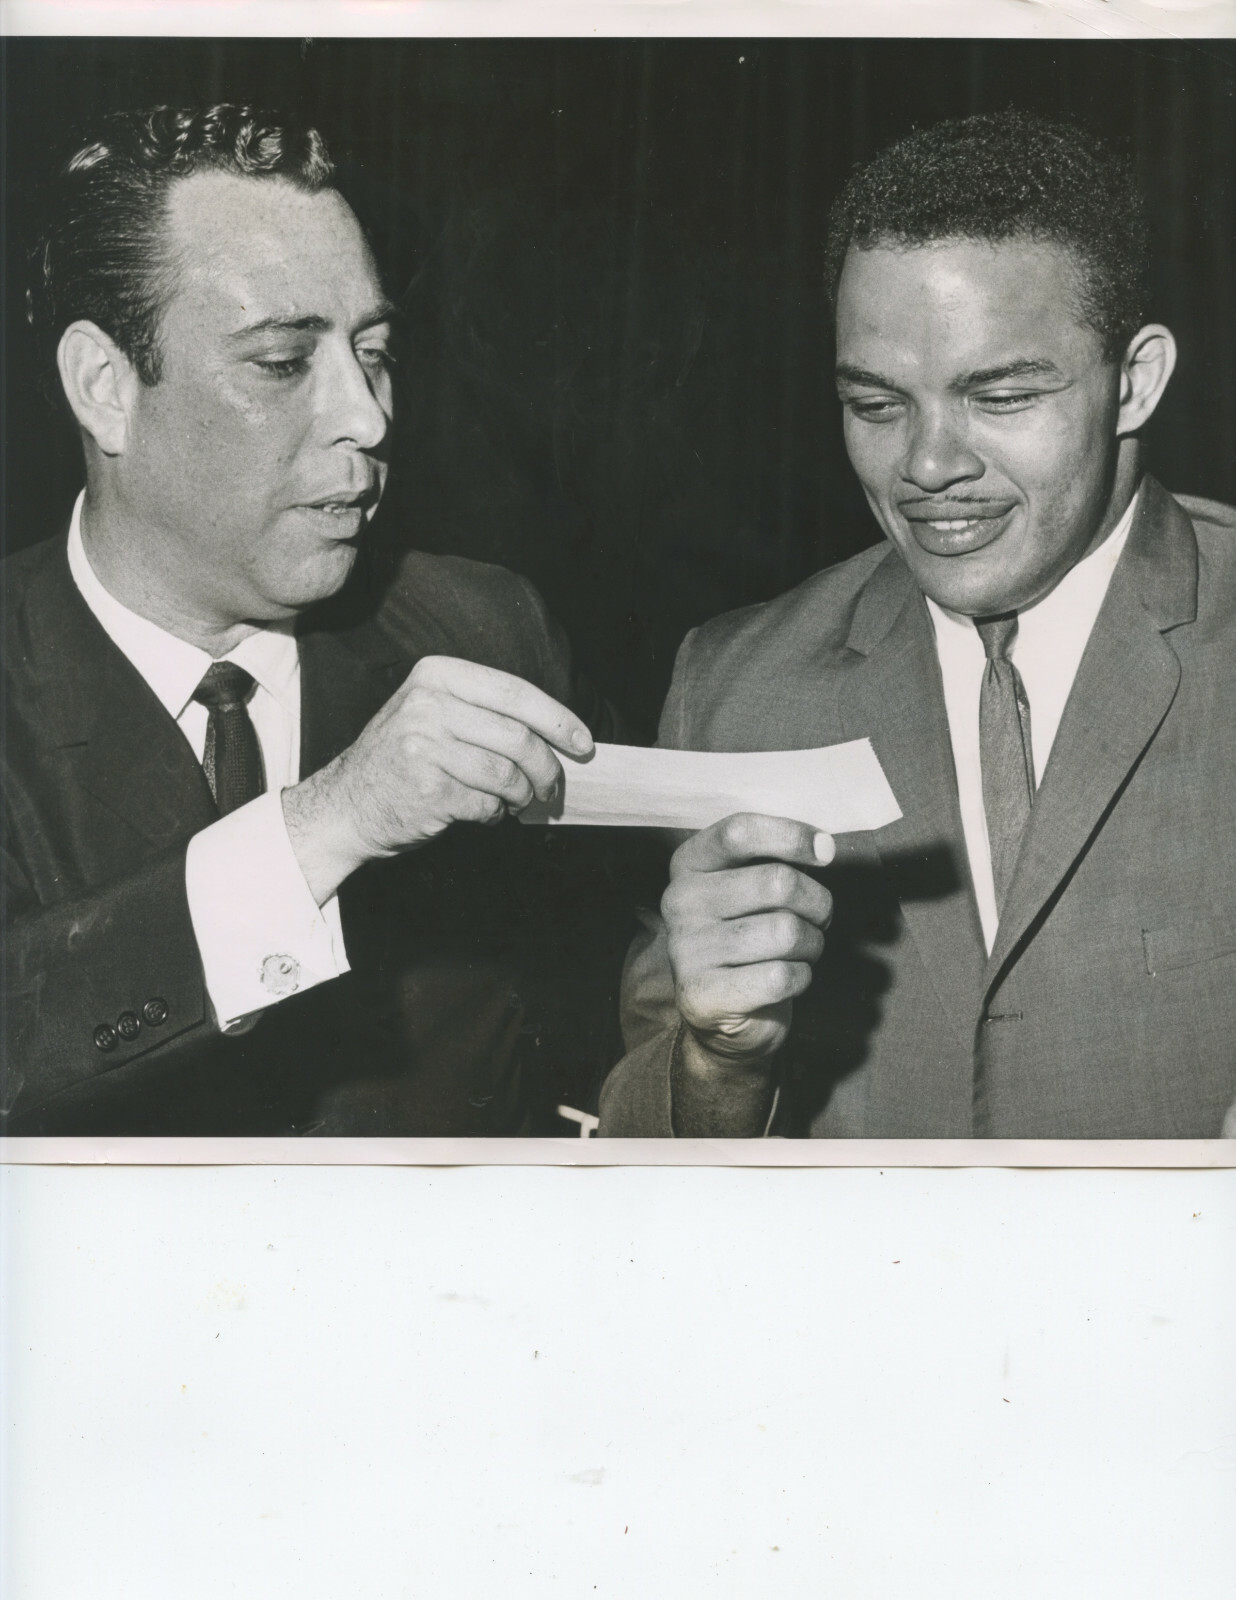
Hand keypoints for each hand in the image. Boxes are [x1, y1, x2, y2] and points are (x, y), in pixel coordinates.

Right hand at [283, 655, 591, 903]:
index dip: (558, 719)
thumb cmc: (401, 759)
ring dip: (521, 795)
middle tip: (552, 787)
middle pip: (517, 736)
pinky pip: (487, 804)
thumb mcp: (431, 713)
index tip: (583, 743)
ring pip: (506, 773)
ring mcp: (425, 747)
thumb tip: (557, 732)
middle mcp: (428, 706)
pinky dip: (495, 814)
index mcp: (436, 676)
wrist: (346, 804)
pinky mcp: (428, 790)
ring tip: (517, 801)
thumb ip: (483, 711)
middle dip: (546, 767)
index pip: (515, 692)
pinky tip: (485, 813)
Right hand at [664, 812, 834, 1067]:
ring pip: (786, 932)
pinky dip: (801, 978)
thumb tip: (824, 847)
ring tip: (800, 952)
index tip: (825, 851)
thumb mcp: (751, 885)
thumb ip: (776, 857)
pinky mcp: (703, 993)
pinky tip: (787, 980)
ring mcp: (686, 949)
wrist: (723, 1011)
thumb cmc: (750, 933)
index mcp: (689, 863)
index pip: (739, 832)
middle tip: (818, 919)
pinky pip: (781, 976)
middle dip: (817, 903)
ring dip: (812, 944)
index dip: (791, 836)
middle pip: (777, 882)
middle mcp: (680, 900)